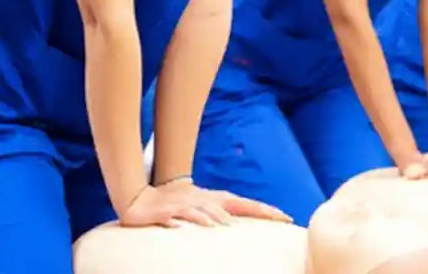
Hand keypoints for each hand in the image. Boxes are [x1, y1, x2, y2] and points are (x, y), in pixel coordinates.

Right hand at [120, 180, 291, 227]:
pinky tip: (182, 226)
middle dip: (253, 210)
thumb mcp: (200, 211)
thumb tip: (239, 228)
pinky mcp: (166, 210)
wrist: (141, 198)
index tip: (286, 216)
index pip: (245, 204)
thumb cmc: (175, 206)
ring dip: (215, 217)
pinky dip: (180, 220)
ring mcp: (185, 204)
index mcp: (214, 200)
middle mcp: (203, 200)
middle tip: (272, 217)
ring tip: (228, 225)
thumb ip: (219, 217)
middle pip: (232, 204)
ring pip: (203, 210)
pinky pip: (175, 215)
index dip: (265, 209)